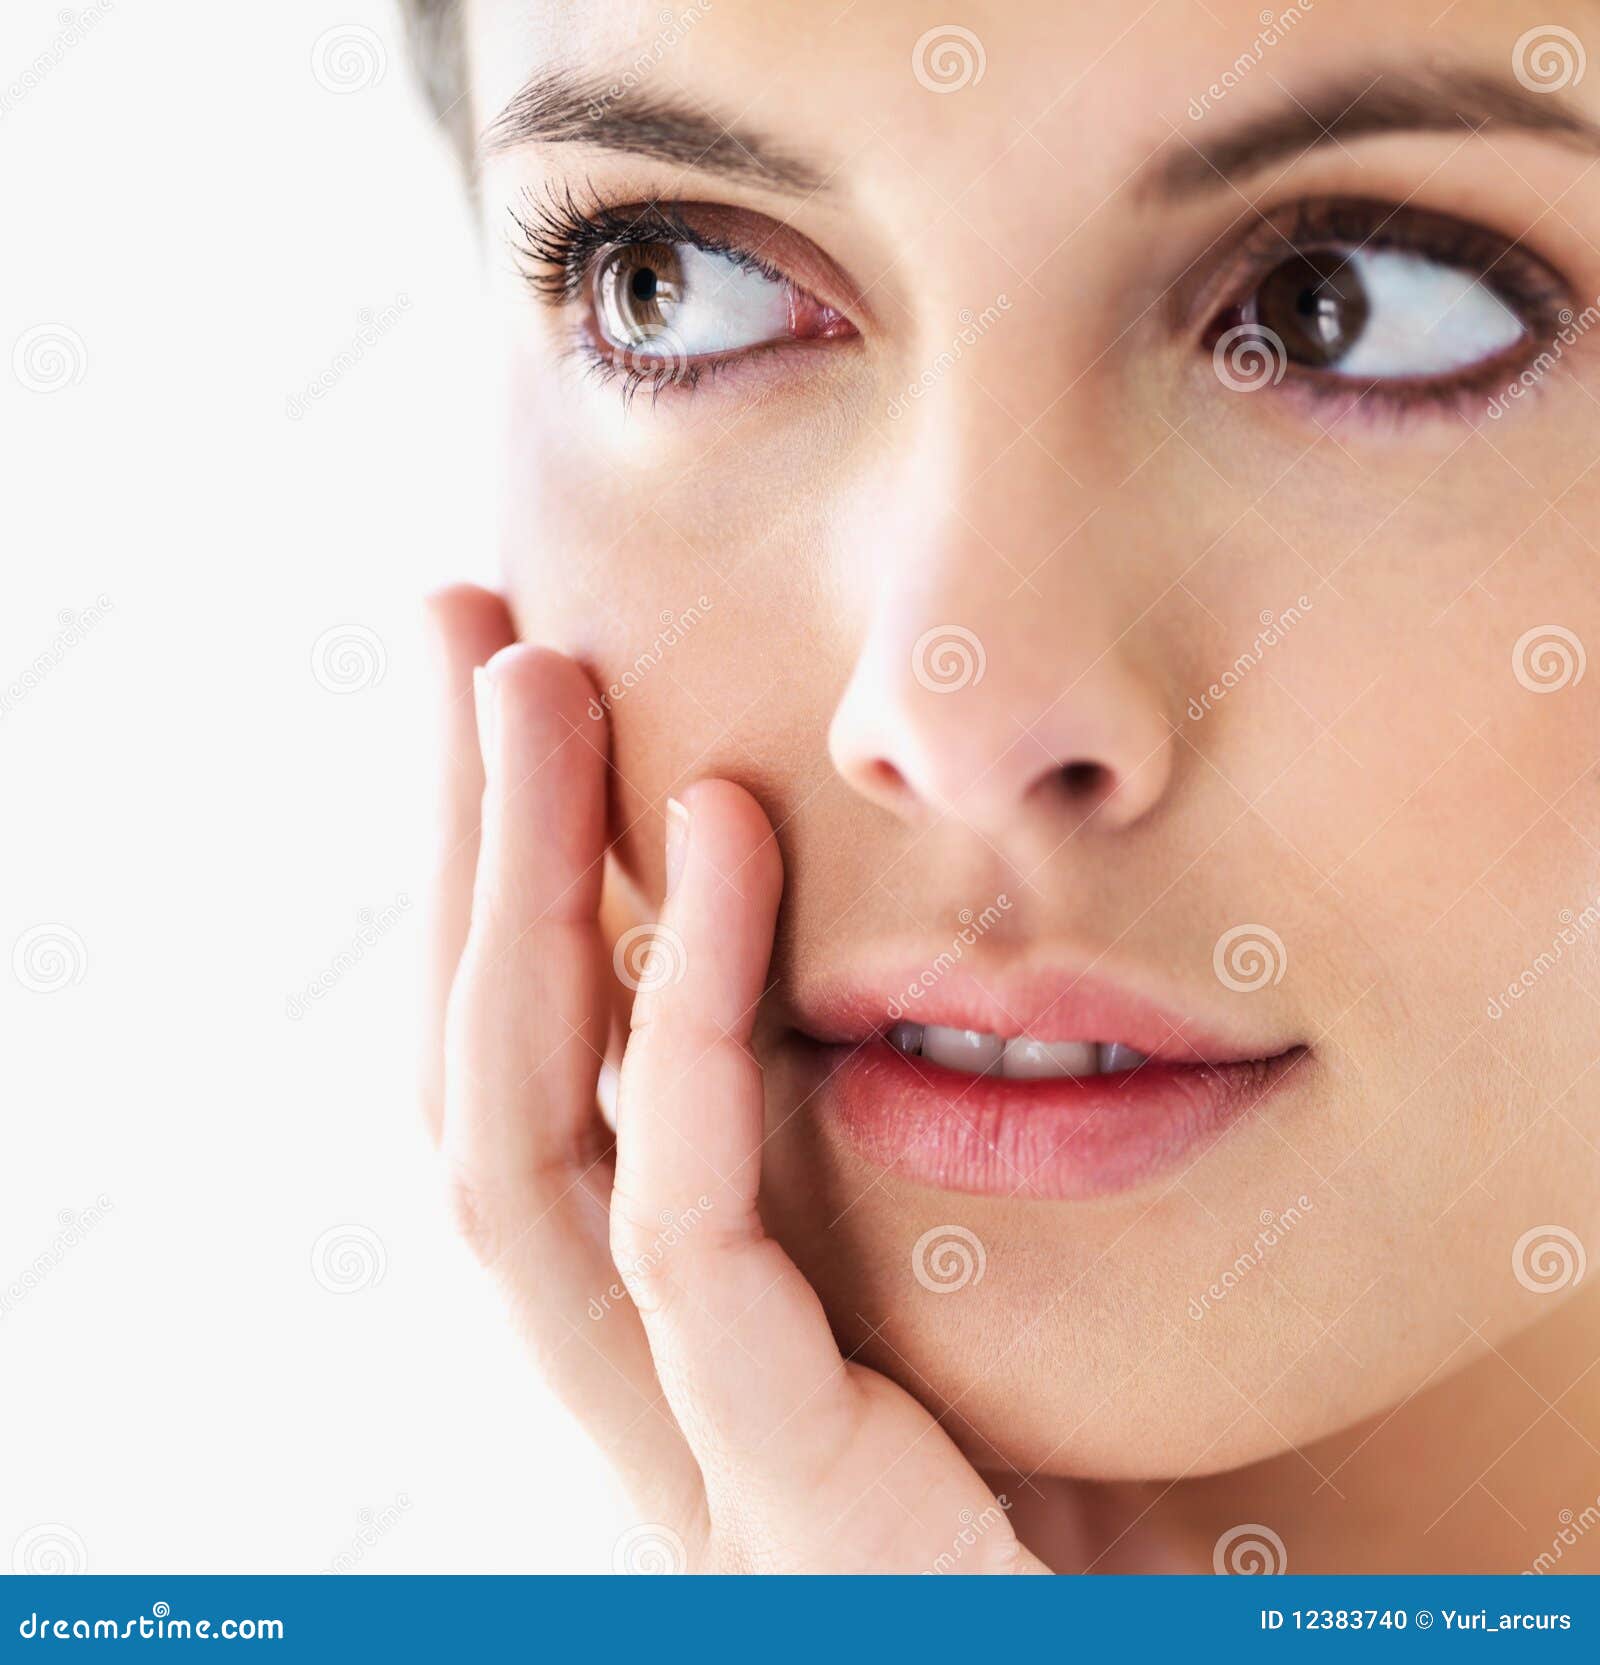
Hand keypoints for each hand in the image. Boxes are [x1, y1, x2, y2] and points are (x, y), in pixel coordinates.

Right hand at [422, 585, 1048, 1573]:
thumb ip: (833, 1140)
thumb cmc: (1070, 1493)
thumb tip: (799, 923)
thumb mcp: (926, 1272)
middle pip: (479, 1077)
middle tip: (468, 625)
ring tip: (540, 686)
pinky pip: (682, 1231)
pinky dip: (689, 1024)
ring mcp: (675, 1440)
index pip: (528, 1069)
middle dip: (462, 843)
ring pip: (520, 1137)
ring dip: (524, 891)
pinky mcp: (769, 1482)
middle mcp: (625, 1372)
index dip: (493, 874)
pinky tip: (729, 840)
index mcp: (659, 1318)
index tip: (504, 675)